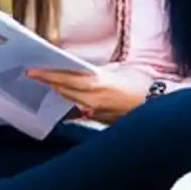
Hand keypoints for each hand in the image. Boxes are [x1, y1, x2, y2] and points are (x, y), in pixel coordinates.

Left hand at [26, 69, 145, 123]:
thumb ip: (102, 70)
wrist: (158, 106)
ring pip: (70, 101)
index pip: (65, 78)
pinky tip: (68, 98)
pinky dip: (73, 103)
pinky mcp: (100, 120)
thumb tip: (88, 70)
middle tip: (35, 74)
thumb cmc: (144, 85)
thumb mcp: (122, 70)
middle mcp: (93, 99)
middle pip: (63, 90)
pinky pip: (80, 111)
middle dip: (50, 82)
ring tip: (50, 82)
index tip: (32, 71)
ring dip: (60, 91)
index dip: (47, 75)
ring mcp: (96, 112)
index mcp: (98, 83)